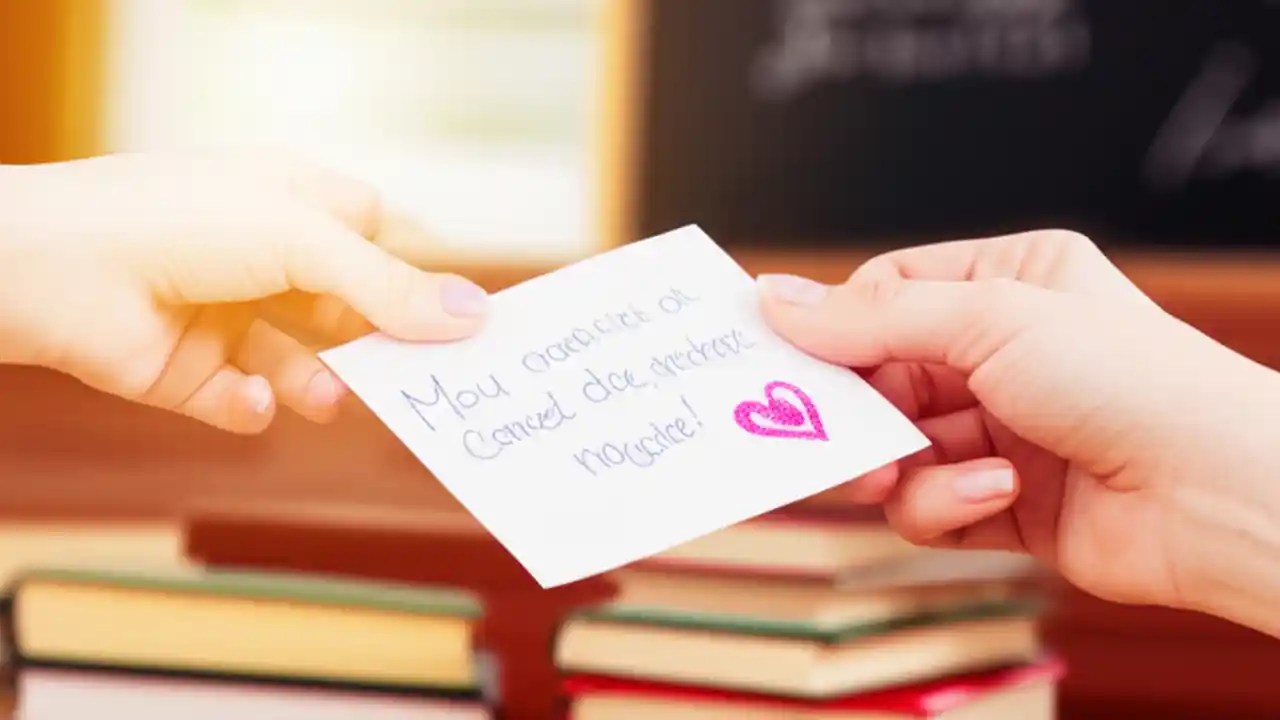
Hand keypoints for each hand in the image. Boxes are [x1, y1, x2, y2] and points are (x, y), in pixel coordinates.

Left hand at [0, 152, 488, 433]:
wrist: (52, 269)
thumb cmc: (176, 219)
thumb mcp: (304, 241)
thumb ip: (389, 286)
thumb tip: (472, 314)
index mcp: (295, 203)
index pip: (382, 235)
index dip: (424, 271)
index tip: (470, 313)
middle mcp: (266, 259)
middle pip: (354, 307)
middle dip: (388, 341)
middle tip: (430, 375)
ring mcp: (230, 316)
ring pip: (308, 363)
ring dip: (326, 385)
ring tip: (334, 397)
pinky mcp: (195, 374)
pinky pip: (247, 401)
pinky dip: (254, 404)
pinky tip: (245, 393)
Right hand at [757, 230, 1279, 635]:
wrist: (1217, 493)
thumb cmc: (1130, 380)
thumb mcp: (988, 320)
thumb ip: (872, 318)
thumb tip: (774, 299)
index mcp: (1008, 281)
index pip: (886, 294)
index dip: (834, 326)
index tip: (782, 354)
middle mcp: (1003, 353)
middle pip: (880, 378)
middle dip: (859, 411)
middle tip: (828, 432)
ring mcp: (1003, 430)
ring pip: (897, 450)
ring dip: (904, 466)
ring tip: (918, 468)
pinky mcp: (1005, 502)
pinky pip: (931, 504)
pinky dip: (947, 503)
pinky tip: (996, 493)